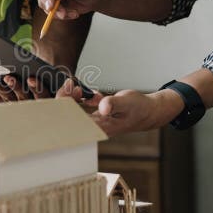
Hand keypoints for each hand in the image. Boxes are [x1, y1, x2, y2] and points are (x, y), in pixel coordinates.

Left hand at [0, 76, 50, 101]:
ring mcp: (17, 105)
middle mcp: (30, 103)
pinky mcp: (7, 105)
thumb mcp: (44, 78)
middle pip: (23, 96)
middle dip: (14, 86)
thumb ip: (39, 72)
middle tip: (7, 77)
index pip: (42, 94)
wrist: (36, 96)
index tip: (30, 79)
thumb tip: (28, 59)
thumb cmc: (40, 80)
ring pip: (7, 97)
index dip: (37, 87)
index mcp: (44, 97)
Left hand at [56, 79, 183, 135]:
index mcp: (98, 127)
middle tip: (71, 84)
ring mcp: (92, 122)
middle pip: (67, 115)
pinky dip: (80, 98)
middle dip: (65, 98)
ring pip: (71, 110)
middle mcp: (92, 127)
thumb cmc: (138, 108)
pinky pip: (79, 107)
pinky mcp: (93, 115)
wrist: (147, 111)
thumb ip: (114, 104)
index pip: (72, 119)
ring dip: (72, 97)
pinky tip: (88, 93)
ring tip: (79, 88)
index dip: (65, 103)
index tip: (69, 87)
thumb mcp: (127, 102)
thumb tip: (102, 107)